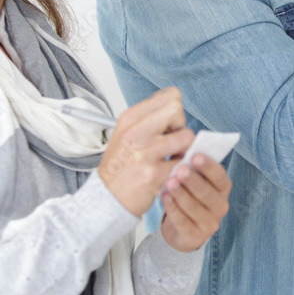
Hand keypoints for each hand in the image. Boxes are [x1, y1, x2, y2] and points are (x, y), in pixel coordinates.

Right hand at [98, 87, 193, 217]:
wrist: (106, 198)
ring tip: (173, 157)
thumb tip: (175, 106)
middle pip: (177, 110)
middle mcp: (135, 133)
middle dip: (181, 125)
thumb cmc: (120, 166)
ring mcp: (144, 153)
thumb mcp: (125, 133)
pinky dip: (183, 168)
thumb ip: (148, 118)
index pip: (168, 96)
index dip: (175, 110)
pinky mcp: (153, 175)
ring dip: (185, 149)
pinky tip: (171, 172)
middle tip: (173, 140)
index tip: (169, 124)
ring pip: (186, 137)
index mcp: (129, 119)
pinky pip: (184, 163)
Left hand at [160, 155, 230, 251]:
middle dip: (193, 180)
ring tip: (169, 182)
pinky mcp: (196, 237)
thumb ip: (191, 166)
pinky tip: (164, 197)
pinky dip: (173, 209)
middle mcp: (220, 206)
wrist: (181, 229)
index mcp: (222, 189)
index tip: (195, 155)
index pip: (220, 177)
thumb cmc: (187, 196)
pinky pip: (183, 222)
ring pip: (194, 207)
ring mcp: (210, 224)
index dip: (208, 167)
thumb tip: (182, 146)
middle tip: (180, 169)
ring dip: (181, 194)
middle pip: (208, 193)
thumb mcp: (193, 181)